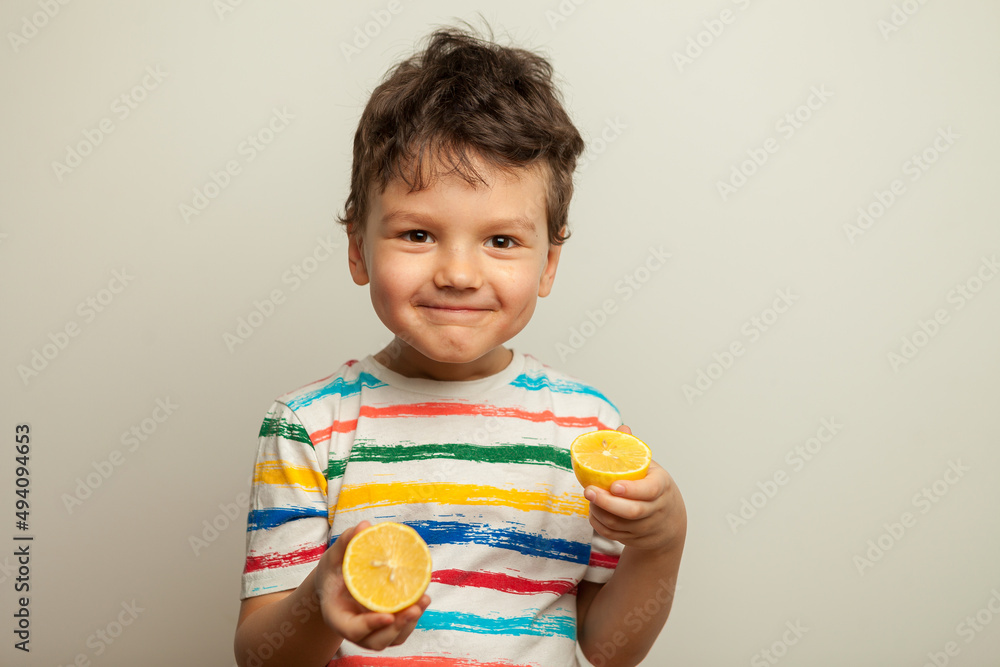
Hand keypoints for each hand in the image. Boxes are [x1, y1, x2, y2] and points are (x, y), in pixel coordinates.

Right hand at [313, 521, 430, 650]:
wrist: (335, 588)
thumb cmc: (333, 572)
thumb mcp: (333, 557)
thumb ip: (346, 542)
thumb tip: (366, 525)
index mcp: (337, 616)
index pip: (352, 629)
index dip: (370, 625)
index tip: (388, 615)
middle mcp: (355, 630)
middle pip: (377, 640)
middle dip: (397, 627)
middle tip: (413, 608)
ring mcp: (371, 632)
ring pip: (392, 638)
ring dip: (409, 623)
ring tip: (423, 600)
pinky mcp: (385, 628)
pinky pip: (401, 629)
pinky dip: (413, 617)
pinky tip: (423, 597)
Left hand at [583, 425, 686, 552]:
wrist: (669, 521)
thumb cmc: (654, 487)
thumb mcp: (649, 467)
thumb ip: (632, 450)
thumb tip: (621, 428)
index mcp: (661, 486)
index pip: (650, 490)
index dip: (631, 489)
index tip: (613, 485)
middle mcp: (656, 509)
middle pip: (632, 511)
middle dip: (607, 502)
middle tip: (588, 491)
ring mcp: (647, 527)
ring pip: (619, 525)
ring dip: (599, 512)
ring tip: (589, 497)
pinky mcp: (636, 539)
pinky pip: (613, 534)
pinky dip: (599, 524)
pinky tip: (593, 511)